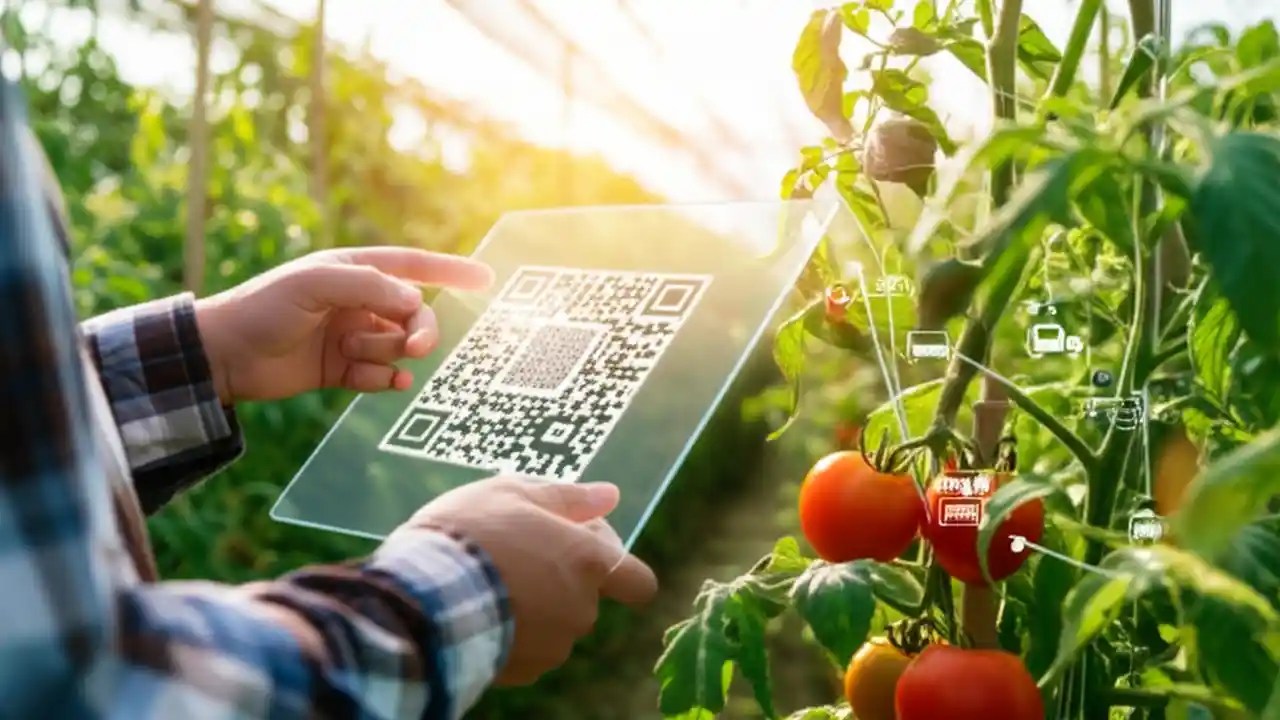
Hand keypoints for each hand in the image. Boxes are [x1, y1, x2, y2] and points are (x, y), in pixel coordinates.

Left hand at [195, 247, 492, 403]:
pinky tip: (386, 385)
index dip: (451, 270)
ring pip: (397, 347)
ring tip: (351, 355)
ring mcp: (352, 337)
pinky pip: (380, 376)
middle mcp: (358, 302)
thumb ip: (369, 288)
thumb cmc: (265, 307)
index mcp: (354, 271)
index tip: (486, 278)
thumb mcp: (316, 286)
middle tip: (416, 346)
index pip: (413, 266)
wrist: (225, 355)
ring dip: (385, 354)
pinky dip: (384, 381)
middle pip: (413, 314)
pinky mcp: (342, 370)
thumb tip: (414, 300)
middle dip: (420, 329)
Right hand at [392, 476, 658, 685]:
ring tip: (490, 579)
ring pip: (557, 622)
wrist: (420, 597)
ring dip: (537, 604)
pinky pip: (529, 647)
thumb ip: (568, 497)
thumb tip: (610, 495)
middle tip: (518, 552)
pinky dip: (513, 630)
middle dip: (563, 576)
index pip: (639, 582)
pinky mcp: (523, 670)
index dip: (619, 567)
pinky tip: (481, 608)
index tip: (586, 550)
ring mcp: (553, 645)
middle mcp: (581, 608)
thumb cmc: (469, 532)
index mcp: (588, 562)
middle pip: (588, 596)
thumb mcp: (513, 493)